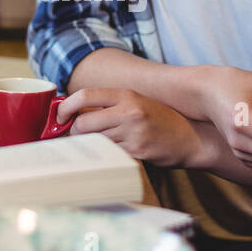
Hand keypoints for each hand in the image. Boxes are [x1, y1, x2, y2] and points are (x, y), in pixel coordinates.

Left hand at [57, 87, 200, 166]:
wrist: (192, 138)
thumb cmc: (160, 121)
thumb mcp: (136, 103)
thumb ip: (109, 105)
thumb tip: (73, 112)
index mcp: (126, 95)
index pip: (85, 96)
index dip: (66, 107)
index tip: (60, 117)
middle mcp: (129, 111)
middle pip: (83, 123)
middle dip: (75, 132)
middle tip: (76, 137)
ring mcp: (133, 133)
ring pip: (94, 141)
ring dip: (89, 146)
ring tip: (95, 147)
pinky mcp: (137, 152)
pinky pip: (109, 155)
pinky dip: (105, 156)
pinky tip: (111, 155)